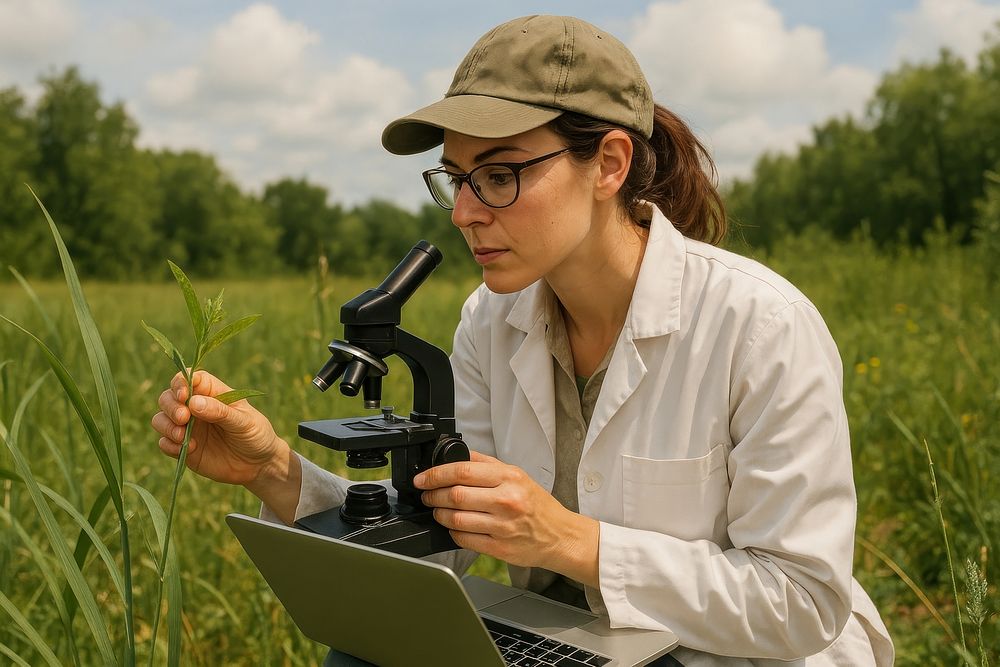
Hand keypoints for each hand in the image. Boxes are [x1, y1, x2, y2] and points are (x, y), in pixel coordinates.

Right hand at [151, 370, 284, 485]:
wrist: (258, 465)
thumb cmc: (256, 435)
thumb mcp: (245, 422)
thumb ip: (220, 412)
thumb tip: (193, 402)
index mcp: (213, 393)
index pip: (190, 378)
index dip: (181, 383)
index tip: (184, 395)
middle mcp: (196, 408)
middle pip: (168, 397)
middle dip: (170, 406)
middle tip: (183, 418)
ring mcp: (188, 428)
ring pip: (161, 419)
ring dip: (166, 426)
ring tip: (182, 437)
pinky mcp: (184, 448)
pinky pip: (164, 443)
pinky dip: (168, 445)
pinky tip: (185, 450)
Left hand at [414, 451, 599, 584]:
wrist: (559, 535)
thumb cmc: (537, 505)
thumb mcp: (517, 475)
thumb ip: (486, 463)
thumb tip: (456, 453)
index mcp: (509, 477)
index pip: (463, 471)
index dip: (436, 474)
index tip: (423, 479)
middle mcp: (507, 500)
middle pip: (456, 495)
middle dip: (433, 495)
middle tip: (427, 495)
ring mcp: (503, 526)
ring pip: (456, 519)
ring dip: (439, 515)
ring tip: (438, 511)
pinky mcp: (500, 548)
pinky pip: (464, 539)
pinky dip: (452, 532)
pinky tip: (454, 527)